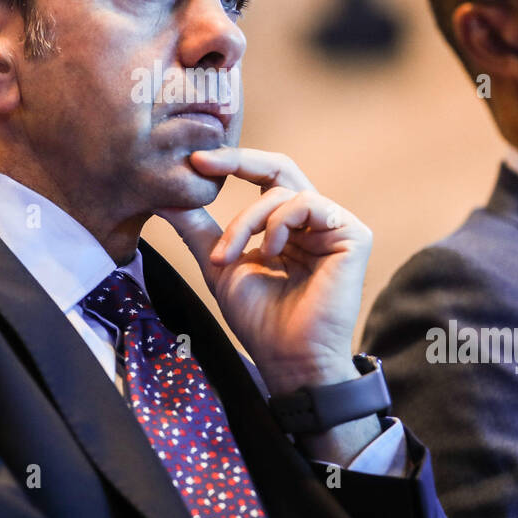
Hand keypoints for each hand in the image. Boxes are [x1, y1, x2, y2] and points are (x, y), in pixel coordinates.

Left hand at [156, 147, 371, 396]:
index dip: (232, 162)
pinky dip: (279, 224)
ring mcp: (334, 226)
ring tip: (230, 256)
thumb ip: (198, 228)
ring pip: (282, 192)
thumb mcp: (219, 264)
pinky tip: (271, 253)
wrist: (287, 357)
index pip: (264, 177)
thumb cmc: (258, 319)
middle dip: (237, 160)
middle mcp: (313, 221)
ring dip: (246, 220)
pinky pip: (308, 204)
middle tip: (200, 163)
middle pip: (279, 168)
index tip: (192, 160)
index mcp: (288, 225)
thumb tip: (164, 198)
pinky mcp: (353, 234)